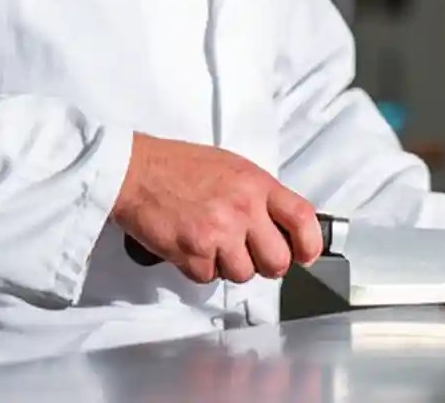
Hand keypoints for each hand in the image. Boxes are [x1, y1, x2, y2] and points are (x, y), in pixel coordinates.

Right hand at [112, 133, 323, 284]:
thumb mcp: (231, 168)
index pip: (303, 219)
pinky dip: (199, 268)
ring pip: (243, 274)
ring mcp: (218, 232)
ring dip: (228, 266)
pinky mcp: (193, 252)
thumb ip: (258, 196)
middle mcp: (243, 208)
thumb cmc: (179, 166)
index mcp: (256, 184)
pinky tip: (189, 246)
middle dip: (265, 264)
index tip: (305, 255)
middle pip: (277, 261)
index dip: (310, 244)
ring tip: (211, 244)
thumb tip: (279, 226)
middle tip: (249, 255)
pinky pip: (209, 278)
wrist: (134, 171)